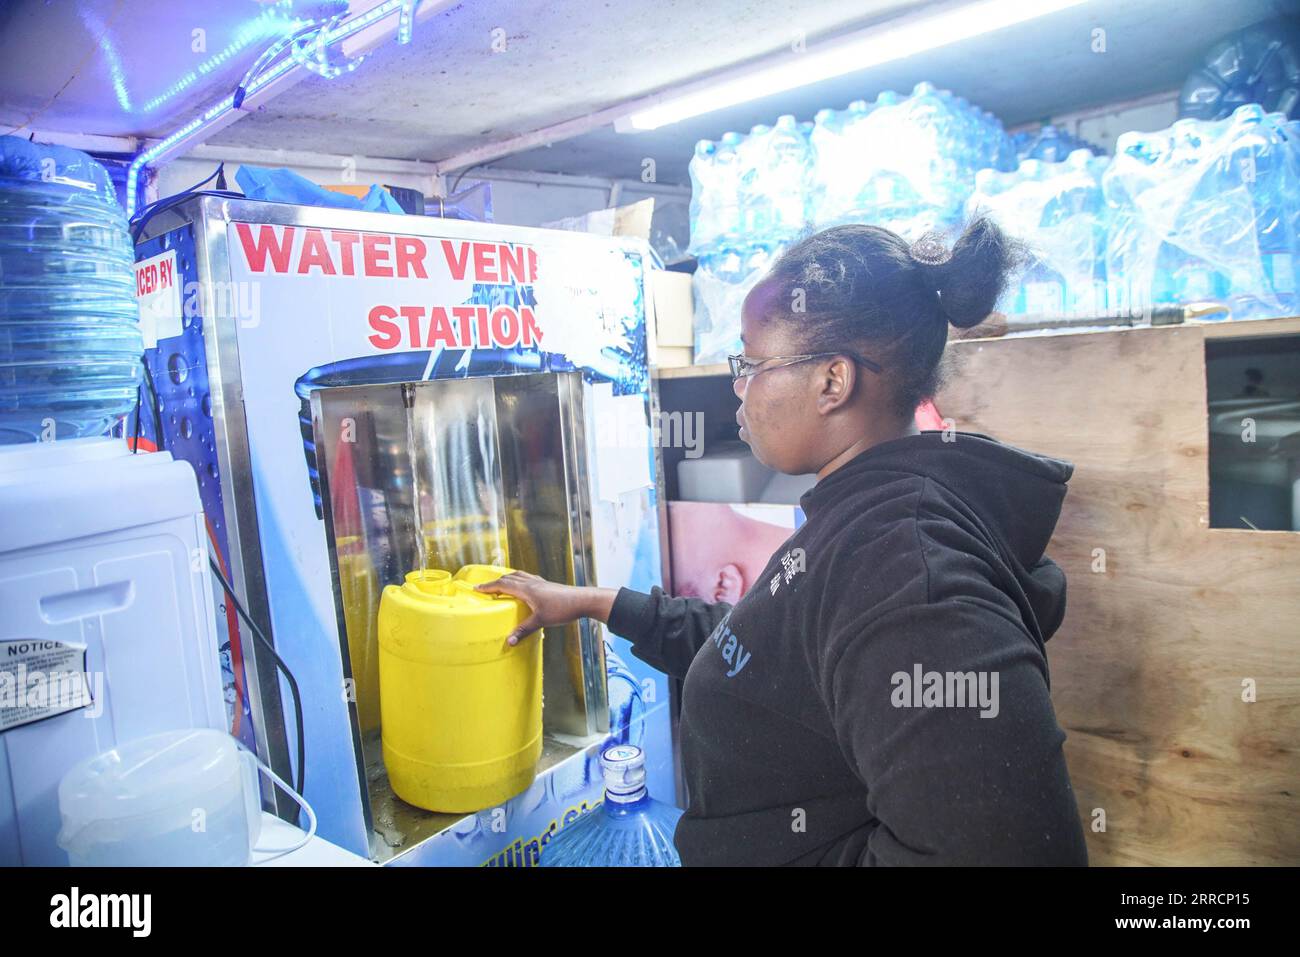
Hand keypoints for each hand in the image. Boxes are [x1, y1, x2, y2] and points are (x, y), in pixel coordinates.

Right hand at [474, 571, 616, 644]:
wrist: (583, 600)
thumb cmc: (563, 608)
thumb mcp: (541, 621)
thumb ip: (524, 630)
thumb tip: (509, 641)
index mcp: (527, 589)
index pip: (503, 584)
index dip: (488, 586)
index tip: (476, 588)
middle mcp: (532, 582)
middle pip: (509, 578)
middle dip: (495, 582)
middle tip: (484, 588)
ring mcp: (540, 582)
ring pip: (519, 576)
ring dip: (507, 578)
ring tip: (500, 584)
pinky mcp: (547, 585)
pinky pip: (528, 578)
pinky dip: (519, 580)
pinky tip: (522, 586)